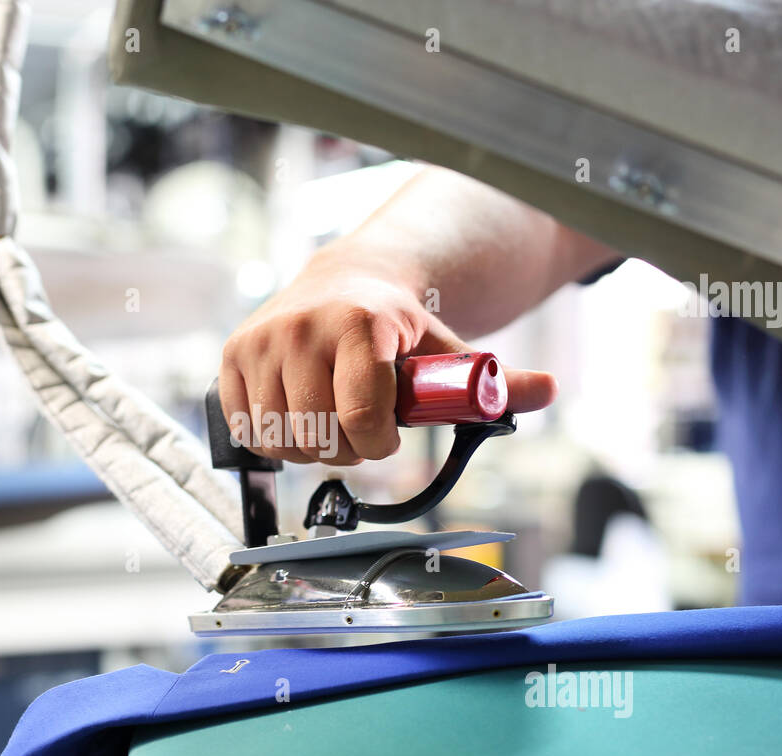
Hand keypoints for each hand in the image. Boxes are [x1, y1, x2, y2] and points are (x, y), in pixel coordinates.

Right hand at [219, 241, 557, 465]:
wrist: (344, 281)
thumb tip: (550, 388)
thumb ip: (495, 379)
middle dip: (349, 448)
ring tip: (332, 422)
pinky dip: (275, 438)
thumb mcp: (448, 350)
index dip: (380, 444)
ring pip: (283, 439)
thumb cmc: (399, 327)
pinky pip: (249, 430)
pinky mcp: (231, 356)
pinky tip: (298, 416)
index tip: (388, 438)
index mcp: (359, 322)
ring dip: (312, 447)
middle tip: (362, 429)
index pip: (362, 416)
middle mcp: (301, 326)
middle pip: (322, 435)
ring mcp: (260, 341)